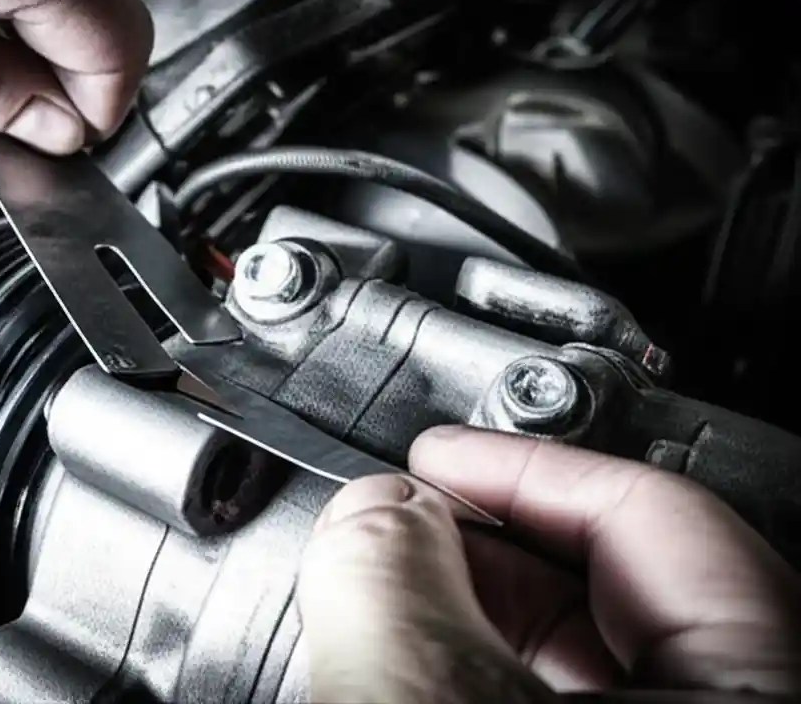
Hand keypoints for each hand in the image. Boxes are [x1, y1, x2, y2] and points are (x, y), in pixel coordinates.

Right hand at [298, 425, 800, 702]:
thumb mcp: (432, 698)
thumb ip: (394, 572)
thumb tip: (372, 508)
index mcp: (769, 689)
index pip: (657, 510)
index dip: (522, 463)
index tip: (434, 455)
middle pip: (613, 582)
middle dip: (480, 539)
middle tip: (390, 524)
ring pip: (575, 659)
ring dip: (466, 613)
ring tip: (378, 603)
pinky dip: (473, 678)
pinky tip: (405, 675)